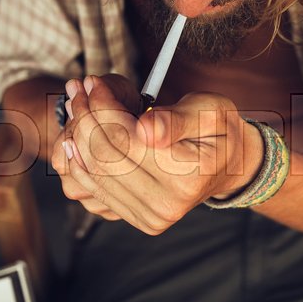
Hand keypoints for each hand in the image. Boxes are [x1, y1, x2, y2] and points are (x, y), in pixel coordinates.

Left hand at [52, 75, 263, 234]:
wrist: (226, 166)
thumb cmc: (218, 131)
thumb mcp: (210, 112)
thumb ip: (177, 119)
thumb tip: (145, 129)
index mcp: (188, 177)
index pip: (127, 138)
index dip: (103, 106)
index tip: (92, 82)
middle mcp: (167, 204)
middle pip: (104, 156)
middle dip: (85, 116)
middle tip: (78, 88)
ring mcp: (149, 217)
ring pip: (93, 171)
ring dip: (77, 134)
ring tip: (77, 104)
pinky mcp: (135, 219)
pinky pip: (91, 189)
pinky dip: (78, 160)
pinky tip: (76, 136)